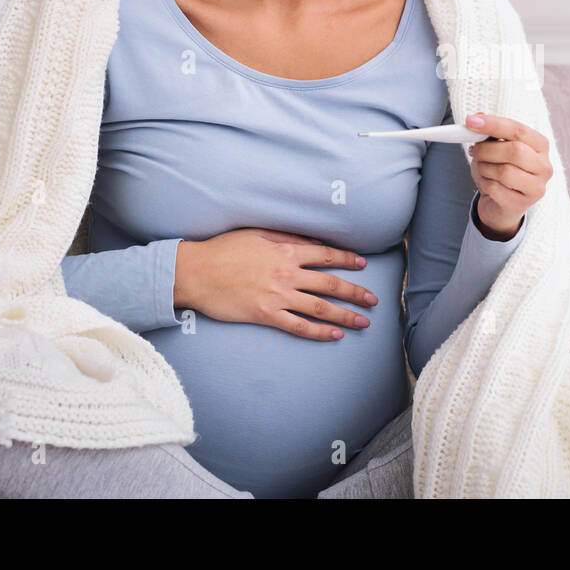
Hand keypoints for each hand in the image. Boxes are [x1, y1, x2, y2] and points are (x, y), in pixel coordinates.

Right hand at [174, 228, 377, 340]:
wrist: (196, 272)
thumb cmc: (224, 250)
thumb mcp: (258, 234)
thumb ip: (288, 237)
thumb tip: (314, 241)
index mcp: (287, 252)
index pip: (326, 256)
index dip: (348, 260)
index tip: (363, 265)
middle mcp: (287, 274)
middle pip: (330, 284)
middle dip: (355, 292)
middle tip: (374, 300)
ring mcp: (277, 297)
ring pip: (320, 308)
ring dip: (345, 316)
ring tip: (363, 322)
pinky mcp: (265, 315)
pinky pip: (298, 326)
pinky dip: (318, 332)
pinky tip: (334, 336)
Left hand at [465, 112, 552, 237]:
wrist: (500, 205)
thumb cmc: (499, 172)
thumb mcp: (494, 149)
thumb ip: (489, 132)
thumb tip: (477, 116)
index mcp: (540, 146)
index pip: (519, 130)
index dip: (494, 124)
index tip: (471, 121)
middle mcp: (544, 166)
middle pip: (514, 151)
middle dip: (487, 149)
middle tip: (474, 150)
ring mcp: (536, 187)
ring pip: (504, 171)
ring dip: (484, 168)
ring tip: (482, 168)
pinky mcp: (522, 204)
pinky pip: (495, 188)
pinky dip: (484, 184)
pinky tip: (486, 185)